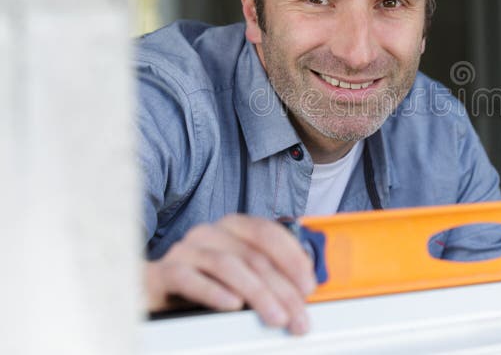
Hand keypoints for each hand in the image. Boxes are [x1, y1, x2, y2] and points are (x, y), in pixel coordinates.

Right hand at [144, 214, 316, 334]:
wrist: (148, 293)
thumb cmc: (201, 284)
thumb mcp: (239, 276)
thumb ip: (266, 275)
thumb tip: (301, 289)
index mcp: (231, 227)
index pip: (269, 233)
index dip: (293, 259)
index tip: (309, 287)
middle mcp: (209, 233)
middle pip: (254, 256)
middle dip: (283, 290)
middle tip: (298, 317)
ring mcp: (185, 250)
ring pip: (228, 265)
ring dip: (258, 293)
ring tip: (275, 318)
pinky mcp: (162, 273)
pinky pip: (189, 277)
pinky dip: (214, 291)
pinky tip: (232, 305)